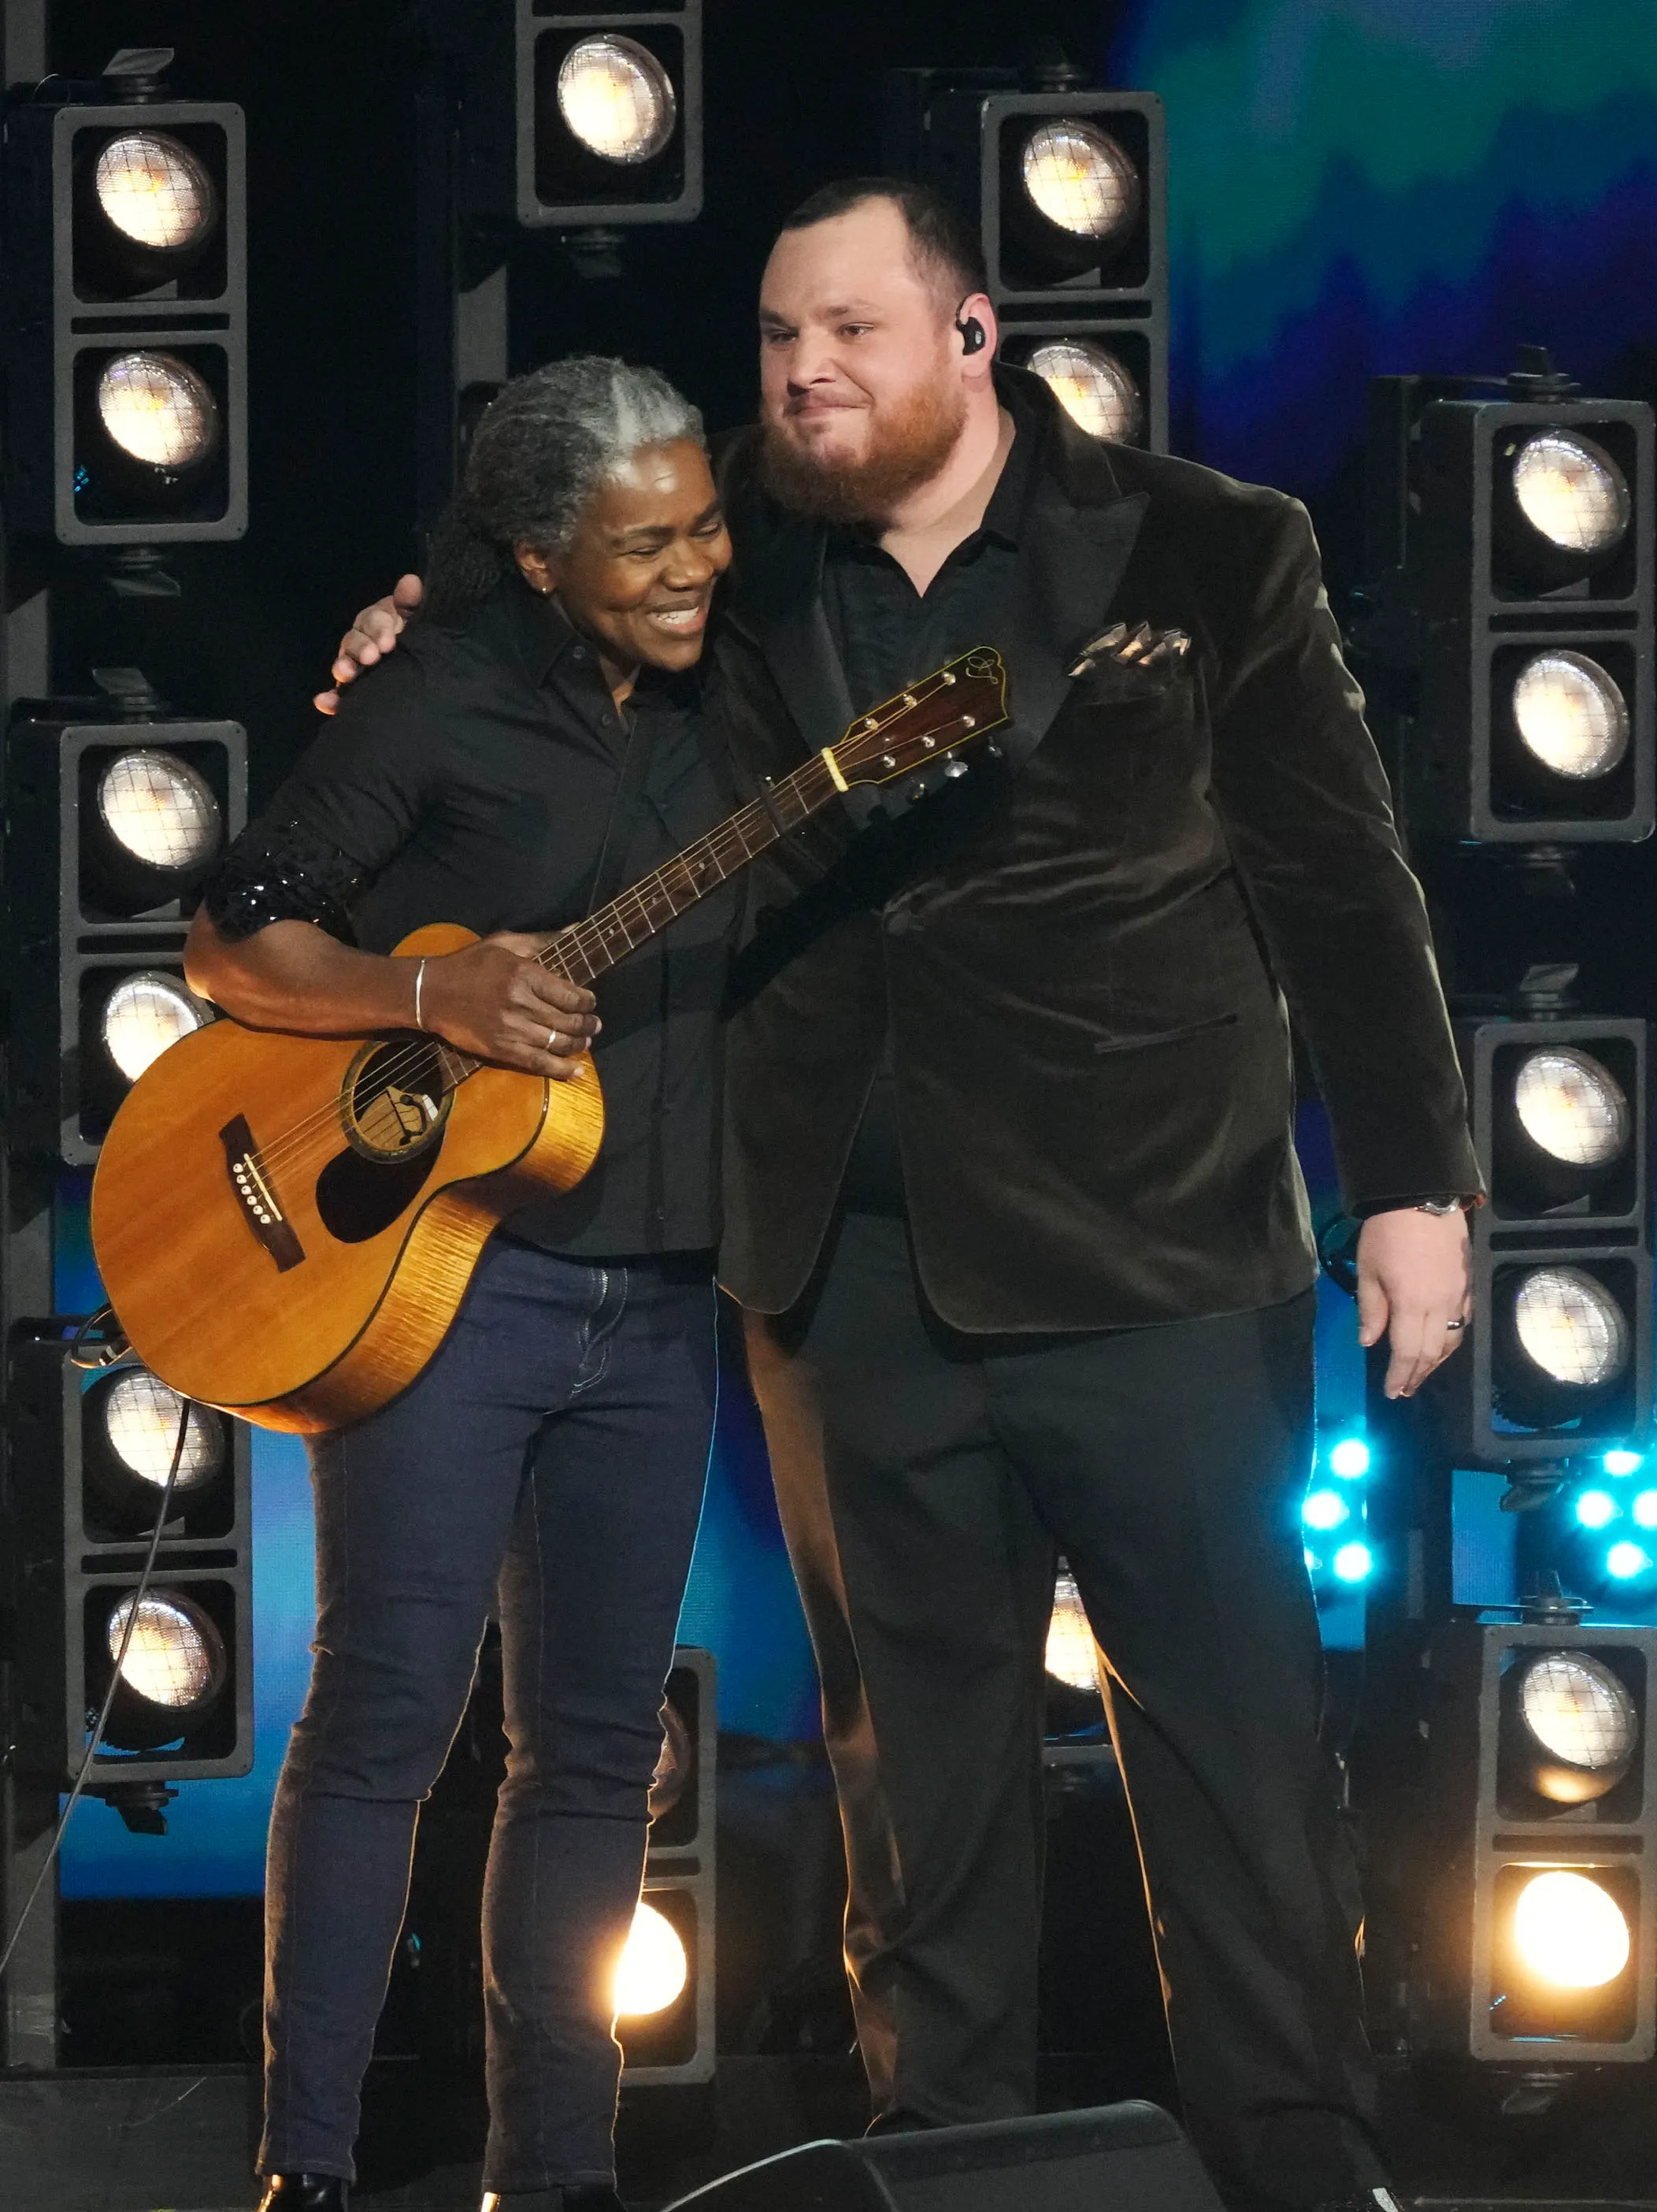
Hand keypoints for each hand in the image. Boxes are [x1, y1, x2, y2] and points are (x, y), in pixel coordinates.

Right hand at [314, 572, 423, 713]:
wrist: (431, 670)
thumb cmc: (420, 635)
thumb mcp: (418, 617)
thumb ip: (413, 602)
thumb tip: (411, 581)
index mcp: (378, 623)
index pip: (373, 621)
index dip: (379, 629)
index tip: (389, 641)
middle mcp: (363, 642)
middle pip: (355, 641)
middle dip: (361, 648)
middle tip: (372, 657)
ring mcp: (357, 666)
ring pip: (345, 664)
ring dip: (343, 668)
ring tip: (346, 675)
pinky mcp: (354, 690)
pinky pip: (339, 694)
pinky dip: (331, 699)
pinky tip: (324, 703)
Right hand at [418, 933, 598, 1080]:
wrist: (430, 992)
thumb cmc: (469, 964)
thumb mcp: (504, 943)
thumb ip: (542, 939)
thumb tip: (574, 930)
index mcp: (524, 975)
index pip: (570, 995)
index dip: (587, 1002)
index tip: (591, 1002)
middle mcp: (521, 1004)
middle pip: (567, 1021)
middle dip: (588, 1024)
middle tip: (594, 1024)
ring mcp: (511, 1029)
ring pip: (557, 1043)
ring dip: (579, 1044)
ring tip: (586, 1040)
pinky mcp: (501, 1050)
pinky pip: (538, 1063)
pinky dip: (561, 1069)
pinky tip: (577, 1071)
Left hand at [1356, 1206, 1472, 1399]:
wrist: (1423, 1198)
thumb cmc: (1387, 1233)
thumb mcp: (1368, 1271)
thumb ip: (1371, 1310)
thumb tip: (1369, 1342)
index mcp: (1412, 1305)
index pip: (1408, 1353)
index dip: (1400, 1376)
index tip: (1392, 1392)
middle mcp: (1441, 1306)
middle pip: (1433, 1352)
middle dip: (1418, 1374)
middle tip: (1405, 1389)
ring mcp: (1459, 1295)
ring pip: (1452, 1339)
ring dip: (1437, 1361)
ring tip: (1422, 1372)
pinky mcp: (1468, 1283)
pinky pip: (1464, 1320)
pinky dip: (1452, 1338)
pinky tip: (1443, 1342)